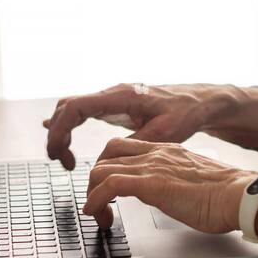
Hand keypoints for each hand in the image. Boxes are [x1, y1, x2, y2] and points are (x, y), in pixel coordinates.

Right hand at [43, 83, 225, 169]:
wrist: (199, 102)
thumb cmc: (186, 112)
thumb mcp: (165, 133)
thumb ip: (137, 144)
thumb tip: (112, 161)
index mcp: (121, 96)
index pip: (75, 106)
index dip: (59, 129)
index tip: (58, 153)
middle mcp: (112, 94)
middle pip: (67, 107)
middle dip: (57, 135)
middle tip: (63, 163)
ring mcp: (112, 99)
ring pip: (72, 110)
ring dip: (63, 133)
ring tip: (68, 161)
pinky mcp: (115, 107)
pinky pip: (83, 112)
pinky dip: (69, 125)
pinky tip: (62, 139)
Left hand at [82, 138, 251, 232]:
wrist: (240, 195)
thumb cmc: (226, 195)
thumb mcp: (194, 181)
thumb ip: (178, 182)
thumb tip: (171, 197)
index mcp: (168, 151)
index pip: (125, 147)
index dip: (109, 166)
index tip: (107, 188)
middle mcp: (156, 154)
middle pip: (107, 155)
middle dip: (95, 179)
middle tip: (98, 203)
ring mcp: (152, 167)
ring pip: (101, 169)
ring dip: (92, 194)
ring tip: (98, 215)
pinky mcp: (151, 184)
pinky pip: (109, 186)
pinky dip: (95, 201)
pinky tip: (96, 215)